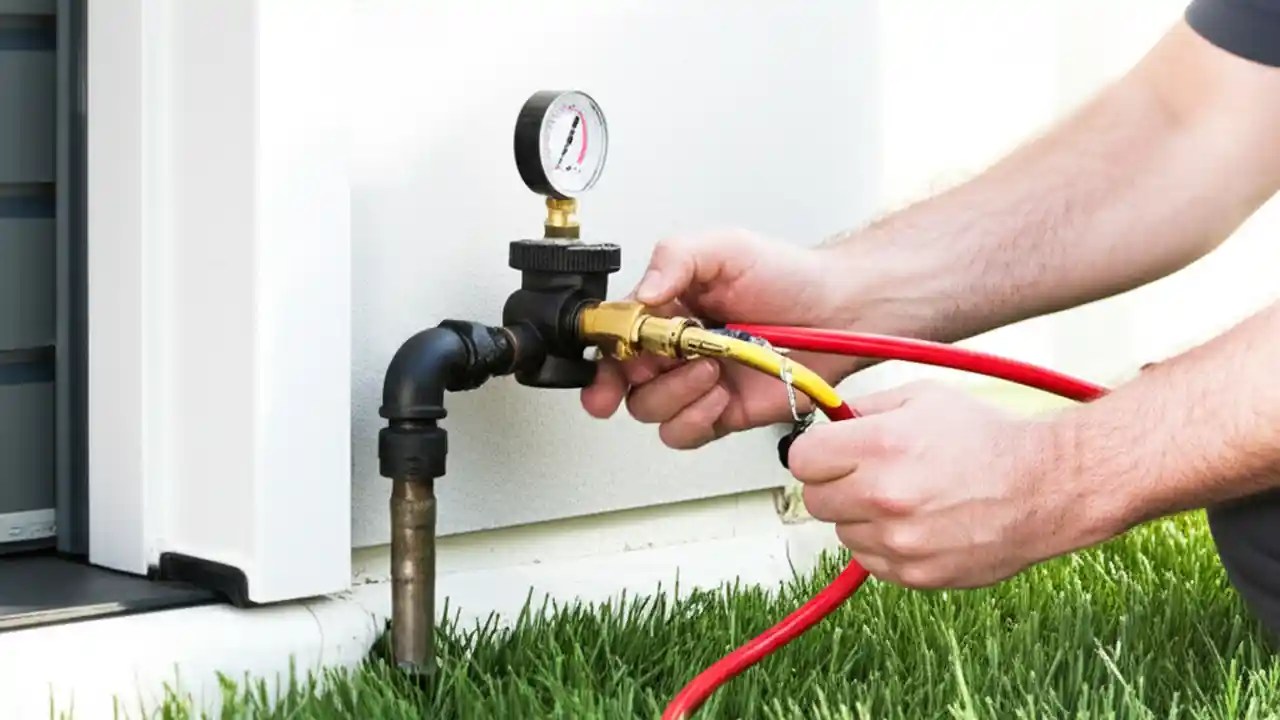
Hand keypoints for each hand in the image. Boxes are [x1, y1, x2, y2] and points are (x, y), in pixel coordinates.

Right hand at [580, 230, 858, 448]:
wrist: (838, 312)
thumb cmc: (787, 276)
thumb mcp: (725, 248)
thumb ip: (674, 258)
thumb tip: (642, 292)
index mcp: (666, 309)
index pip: (614, 336)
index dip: (601, 354)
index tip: (604, 363)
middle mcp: (675, 349)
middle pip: (623, 380)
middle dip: (635, 377)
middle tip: (663, 361)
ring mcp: (696, 384)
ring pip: (650, 410)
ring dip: (673, 395)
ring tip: (709, 368)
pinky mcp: (720, 414)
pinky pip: (684, 433)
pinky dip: (694, 419)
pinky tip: (718, 396)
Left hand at [790, 380, 1108, 588]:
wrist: (1045, 487)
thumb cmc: (988, 439)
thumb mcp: (923, 399)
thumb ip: (864, 408)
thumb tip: (825, 419)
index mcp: (881, 445)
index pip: (802, 460)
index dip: (816, 453)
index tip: (830, 452)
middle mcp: (883, 496)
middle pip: (814, 499)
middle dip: (834, 484)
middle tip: (868, 474)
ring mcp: (899, 540)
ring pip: (842, 532)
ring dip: (861, 517)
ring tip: (905, 498)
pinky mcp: (915, 573)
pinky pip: (870, 560)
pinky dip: (884, 545)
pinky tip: (918, 523)